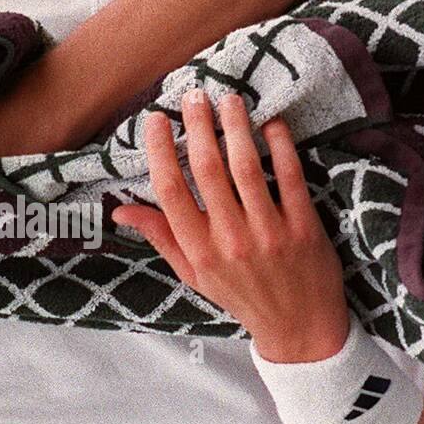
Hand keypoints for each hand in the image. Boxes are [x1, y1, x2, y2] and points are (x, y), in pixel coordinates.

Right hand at [112, 88, 350, 363]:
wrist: (299, 329)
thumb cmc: (242, 295)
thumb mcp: (194, 275)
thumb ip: (161, 237)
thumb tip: (120, 210)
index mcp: (198, 252)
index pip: (170, 191)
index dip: (160, 150)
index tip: (156, 119)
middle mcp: (230, 241)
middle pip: (207, 170)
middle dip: (197, 126)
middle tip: (194, 95)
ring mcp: (268, 234)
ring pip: (246, 167)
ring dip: (235, 127)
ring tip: (229, 100)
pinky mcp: (303, 228)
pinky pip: (289, 177)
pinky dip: (280, 146)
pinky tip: (271, 123)